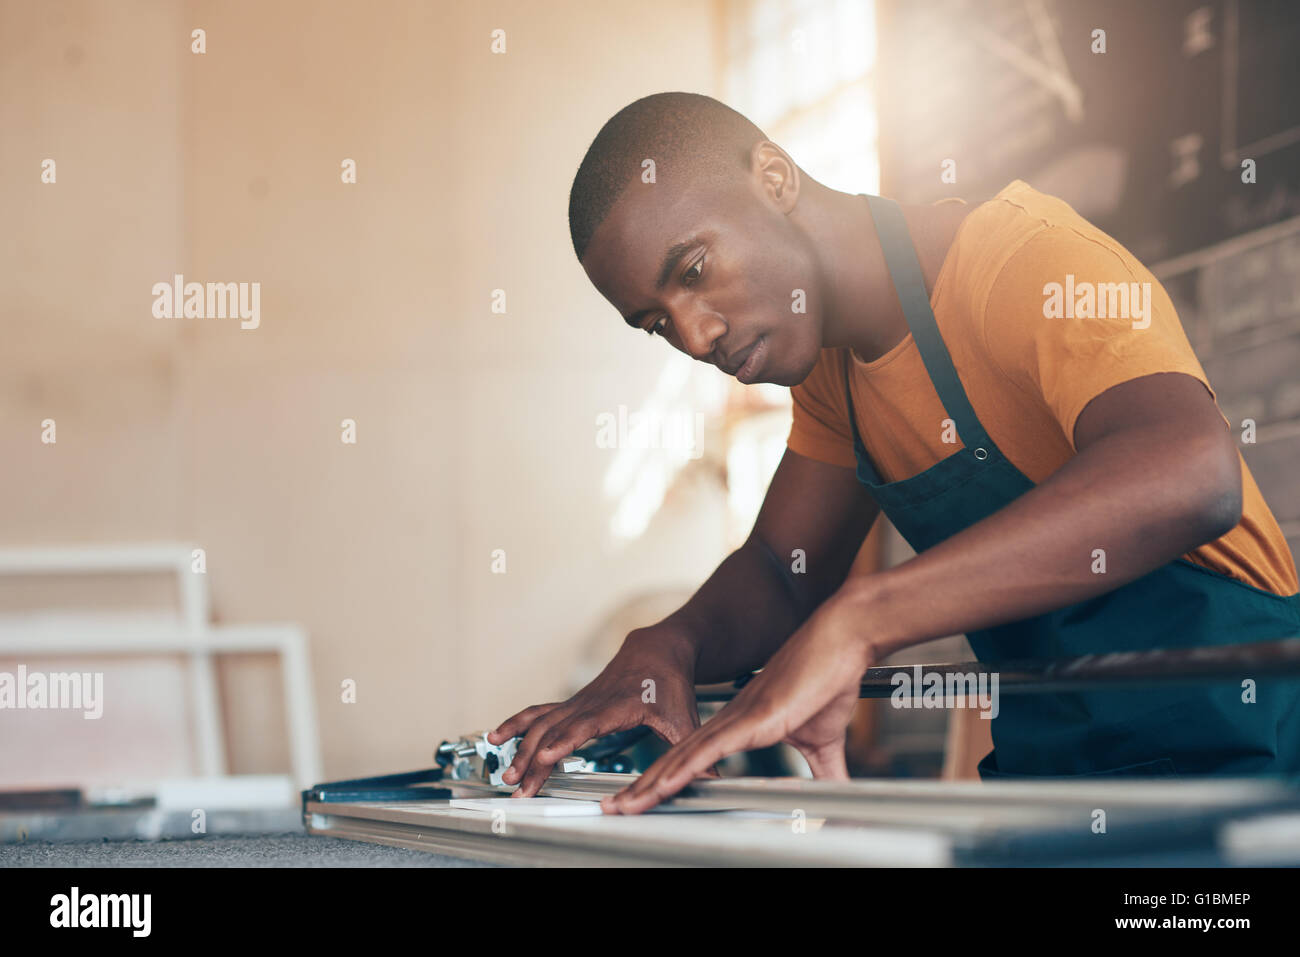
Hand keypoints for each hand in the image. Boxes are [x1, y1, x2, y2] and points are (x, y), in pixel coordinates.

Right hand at [487, 626, 700, 796]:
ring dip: (520, 747)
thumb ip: (692, 750)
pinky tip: (495, 735)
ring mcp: (578, 701)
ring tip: (505, 773)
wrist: (658, 648)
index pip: (587, 724)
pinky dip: (516, 722)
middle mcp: (592, 701)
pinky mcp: (572, 703)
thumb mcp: (685, 717)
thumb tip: (715, 778)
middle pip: (555, 730)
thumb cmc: (671, 681)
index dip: (566, 740)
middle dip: (533, 758)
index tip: (546, 755)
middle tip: (518, 786)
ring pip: (542, 722)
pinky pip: (538, 711)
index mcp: (618, 704)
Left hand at [600, 593, 874, 813]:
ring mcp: (737, 719)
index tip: (644, 799)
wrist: (842, 642)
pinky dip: (684, 768)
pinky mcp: (751, 718)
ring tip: (623, 806)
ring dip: (652, 784)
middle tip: (615, 808)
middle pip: (676, 760)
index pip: (694, 759)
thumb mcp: (824, 742)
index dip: (667, 779)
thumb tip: (838, 797)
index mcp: (740, 725)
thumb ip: (825, 772)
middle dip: (644, 787)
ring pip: (683, 758)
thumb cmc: (830, 681)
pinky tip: (661, 785)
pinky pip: (709, 748)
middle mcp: (729, 721)